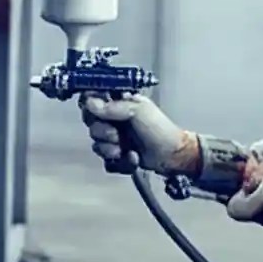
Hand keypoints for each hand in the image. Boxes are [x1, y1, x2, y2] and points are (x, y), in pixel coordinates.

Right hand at [78, 92, 199, 174]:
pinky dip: (117, 162)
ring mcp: (115, 138)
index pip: (93, 99)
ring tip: (124, 150)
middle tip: (116, 135)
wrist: (173, 155)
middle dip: (102, 132)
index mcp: (119, 102)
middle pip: (91, 123)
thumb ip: (113, 107)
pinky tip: (131, 158)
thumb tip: (89, 103)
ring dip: (110, 149)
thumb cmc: (159, 129)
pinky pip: (105, 160)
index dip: (90, 107)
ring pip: (97, 143)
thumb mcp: (138, 111)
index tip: (96, 115)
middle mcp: (114, 119)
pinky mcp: (118, 155)